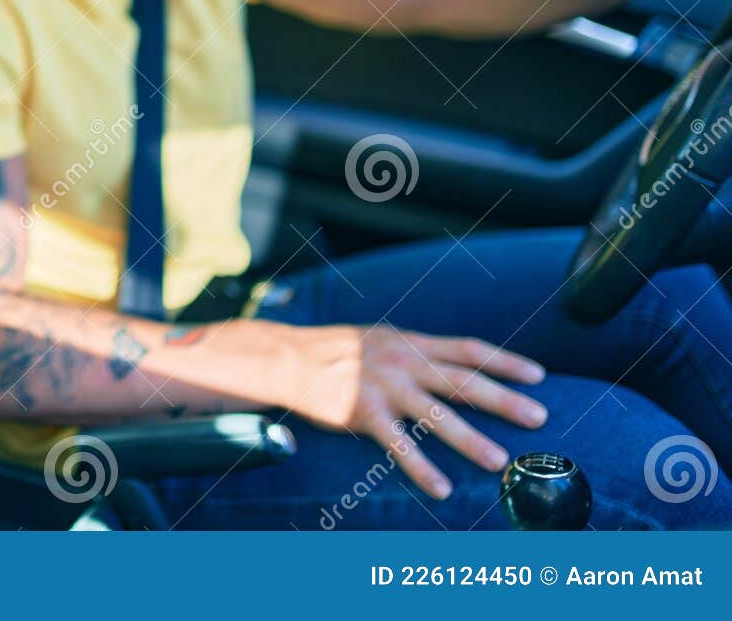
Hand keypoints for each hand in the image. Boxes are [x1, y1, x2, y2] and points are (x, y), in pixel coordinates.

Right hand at [283, 324, 546, 498]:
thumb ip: (415, 353)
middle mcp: (403, 362)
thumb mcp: (381, 340)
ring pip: (437, 416)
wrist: (289, 358)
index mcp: (411, 343)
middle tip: (539, 418)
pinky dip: (422, 468)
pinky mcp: (363, 413)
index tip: (538, 375)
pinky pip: (399, 446)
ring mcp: (384, 387)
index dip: (504, 361)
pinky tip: (442, 488)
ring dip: (471, 440)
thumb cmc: (336, 352)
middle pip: (463, 381)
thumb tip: (453, 366)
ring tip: (499, 461)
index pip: (468, 349)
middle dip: (504, 400)